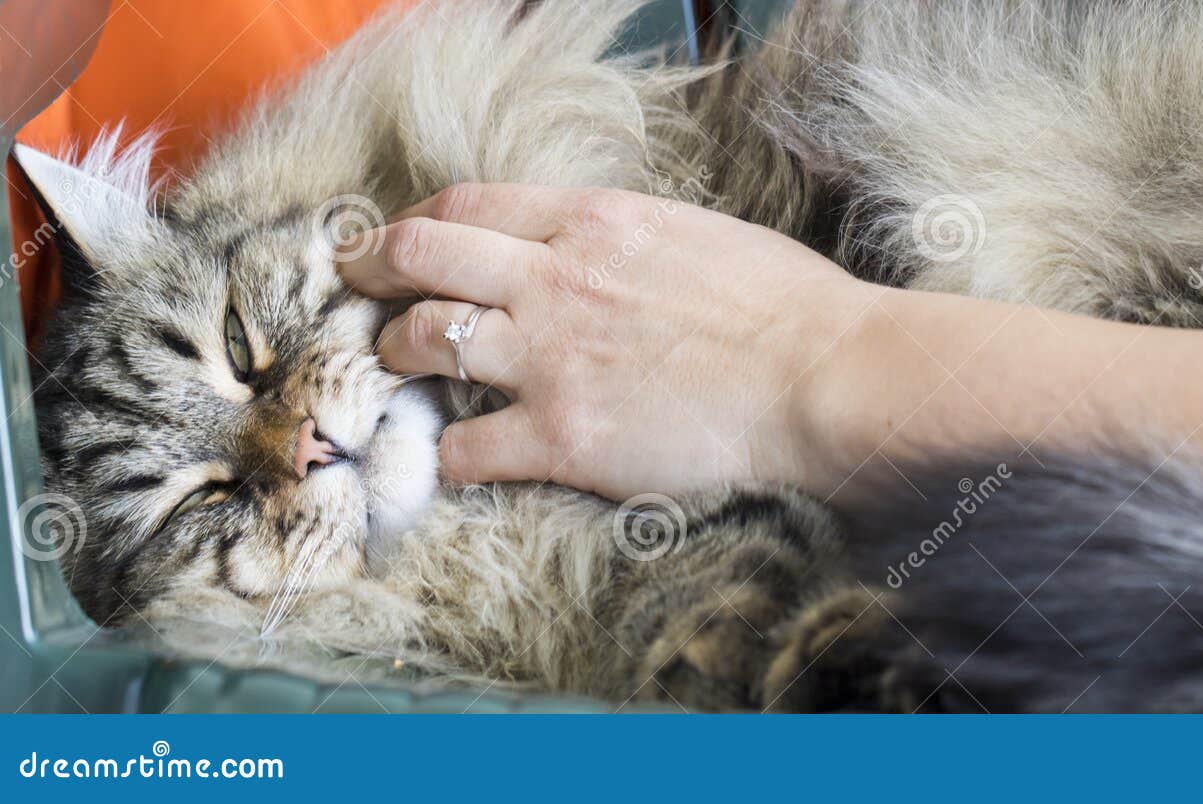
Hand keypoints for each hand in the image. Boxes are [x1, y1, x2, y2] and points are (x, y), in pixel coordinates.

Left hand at [340, 184, 873, 499]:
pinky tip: (452, 459)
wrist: (826, 378)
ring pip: (424, 342)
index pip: (468, 205)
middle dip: (372, 270)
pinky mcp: (562, 439)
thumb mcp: (696, 235)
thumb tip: (594, 254)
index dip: (416, 222)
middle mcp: (554, 279)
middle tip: (355, 289)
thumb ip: (624, 240)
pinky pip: (466, 447)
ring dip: (395, 355)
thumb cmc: (788, 309)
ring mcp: (551, 359)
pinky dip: (447, 454)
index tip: (401, 240)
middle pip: (421, 257)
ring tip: (393, 369)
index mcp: (594, 221)